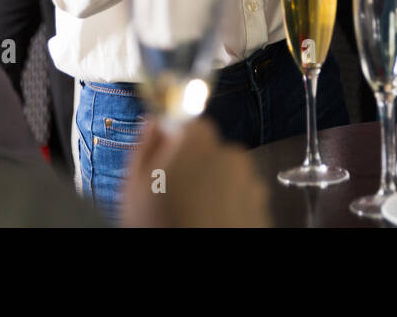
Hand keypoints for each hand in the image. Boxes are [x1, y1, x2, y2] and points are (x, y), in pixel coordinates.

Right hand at [121, 117, 269, 227]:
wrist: (199, 273)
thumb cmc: (161, 229)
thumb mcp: (134, 188)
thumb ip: (145, 146)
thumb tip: (153, 124)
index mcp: (199, 143)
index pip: (191, 125)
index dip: (176, 142)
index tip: (164, 161)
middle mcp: (231, 157)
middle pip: (212, 152)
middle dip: (196, 168)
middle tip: (173, 198)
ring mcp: (251, 184)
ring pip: (228, 178)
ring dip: (214, 191)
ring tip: (191, 218)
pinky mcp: (263, 210)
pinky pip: (242, 201)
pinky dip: (229, 210)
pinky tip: (209, 226)